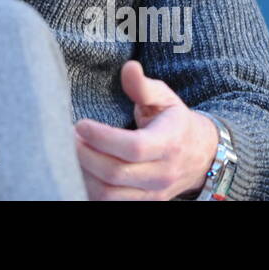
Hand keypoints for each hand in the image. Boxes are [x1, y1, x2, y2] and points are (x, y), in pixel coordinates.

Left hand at [73, 60, 217, 199]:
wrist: (200, 156)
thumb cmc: (174, 121)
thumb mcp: (165, 98)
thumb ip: (143, 85)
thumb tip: (129, 66)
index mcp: (169, 143)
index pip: (134, 148)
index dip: (103, 138)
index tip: (81, 124)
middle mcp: (162, 174)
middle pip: (116, 173)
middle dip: (85, 155)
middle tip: (68, 136)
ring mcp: (152, 193)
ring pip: (109, 194)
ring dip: (82, 174)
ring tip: (70, 152)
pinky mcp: (143, 203)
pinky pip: (109, 203)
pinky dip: (88, 189)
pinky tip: (79, 169)